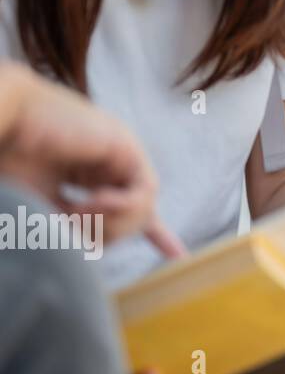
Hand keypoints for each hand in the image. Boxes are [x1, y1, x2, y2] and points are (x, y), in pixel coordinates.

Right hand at [0, 63, 180, 255]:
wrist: (4, 120)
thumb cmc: (11, 158)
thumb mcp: (42, 203)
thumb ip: (72, 225)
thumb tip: (96, 248)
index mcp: (91, 174)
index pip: (131, 205)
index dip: (157, 233)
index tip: (178, 254)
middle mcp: (111, 164)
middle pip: (134, 218)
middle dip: (107, 235)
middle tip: (73, 226)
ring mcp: (121, 154)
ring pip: (144, 208)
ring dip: (111, 222)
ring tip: (76, 213)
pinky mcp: (125, 145)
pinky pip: (144, 190)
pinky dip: (121, 205)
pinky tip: (93, 199)